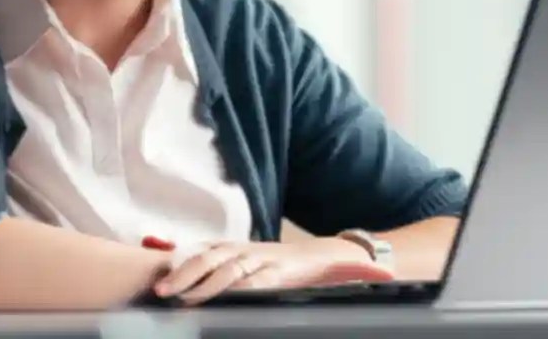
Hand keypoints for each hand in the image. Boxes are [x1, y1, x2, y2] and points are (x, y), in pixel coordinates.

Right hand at [153, 238, 394, 305]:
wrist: (339, 249)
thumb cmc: (338, 270)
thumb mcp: (352, 272)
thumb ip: (366, 272)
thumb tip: (386, 273)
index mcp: (287, 266)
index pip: (254, 277)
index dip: (233, 287)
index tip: (214, 299)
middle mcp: (265, 255)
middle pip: (228, 266)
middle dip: (199, 282)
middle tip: (173, 299)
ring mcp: (250, 249)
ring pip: (213, 255)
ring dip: (187, 271)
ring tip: (162, 290)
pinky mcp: (240, 250)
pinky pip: (210, 250)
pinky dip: (188, 259)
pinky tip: (166, 273)